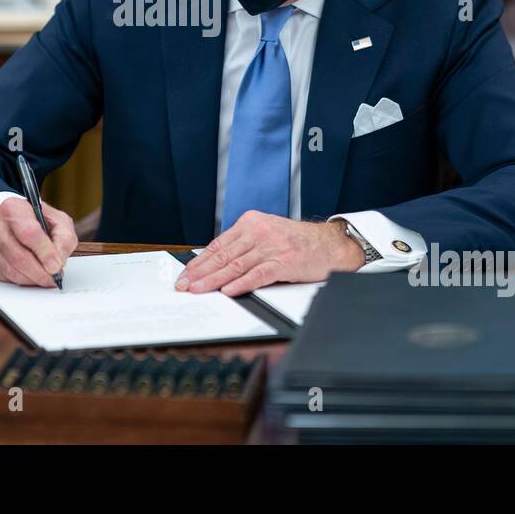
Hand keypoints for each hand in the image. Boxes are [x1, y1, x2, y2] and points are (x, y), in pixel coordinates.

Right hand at [0, 196, 77, 287]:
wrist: (14, 219)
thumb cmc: (36, 220)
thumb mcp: (57, 220)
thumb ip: (64, 239)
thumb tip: (58, 263)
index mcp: (13, 208)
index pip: (28, 233)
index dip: (44, 252)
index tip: (56, 266)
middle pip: (18, 256)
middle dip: (40, 272)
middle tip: (54, 278)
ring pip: (11, 269)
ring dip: (32, 279)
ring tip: (45, 277)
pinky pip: (5, 277)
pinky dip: (22, 280)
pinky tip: (32, 274)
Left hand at [175, 211, 364, 295]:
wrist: (330, 244)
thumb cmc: (297, 242)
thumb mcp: (266, 234)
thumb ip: (244, 245)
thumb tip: (215, 265)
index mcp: (251, 222)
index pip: (218, 244)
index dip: (199, 261)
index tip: (185, 274)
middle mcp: (259, 232)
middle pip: (223, 255)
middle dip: (200, 272)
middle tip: (184, 285)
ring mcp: (272, 246)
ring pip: (236, 265)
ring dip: (214, 280)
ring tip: (199, 290)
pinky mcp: (285, 261)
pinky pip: (258, 274)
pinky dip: (241, 284)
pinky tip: (228, 291)